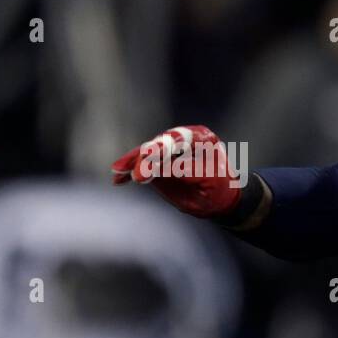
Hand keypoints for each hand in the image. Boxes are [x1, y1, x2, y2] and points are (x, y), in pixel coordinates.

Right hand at [110, 125, 243, 218]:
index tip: (153, 164)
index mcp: (202, 138)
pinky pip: (142, 163)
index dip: (162, 152)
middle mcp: (184, 137)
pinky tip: (118, 179)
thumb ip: (189, 172)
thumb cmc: (220, 190)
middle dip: (145, 158)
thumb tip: (164, 167)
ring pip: (147, 151)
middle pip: (160, 143)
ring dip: (132, 162)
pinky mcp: (159, 158)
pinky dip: (129, 170)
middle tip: (136, 174)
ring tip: (118, 173)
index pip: (179, 140)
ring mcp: (170, 147)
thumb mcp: (210, 182)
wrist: (220, 199)